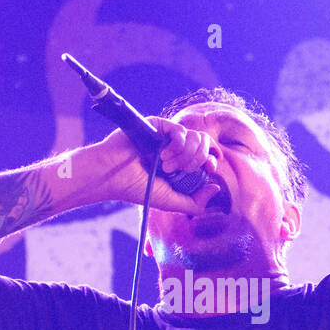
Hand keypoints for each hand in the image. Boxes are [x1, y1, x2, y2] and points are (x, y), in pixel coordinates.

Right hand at [90, 117, 219, 213]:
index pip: (207, 155)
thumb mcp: (171, 202)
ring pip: (195, 136)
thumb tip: (217, 188)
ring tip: (167, 166)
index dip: (212, 160)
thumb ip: (196, 203)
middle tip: (182, 171)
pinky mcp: (159, 125)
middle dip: (198, 159)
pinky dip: (177, 146)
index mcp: (182, 162)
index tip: (208, 169)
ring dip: (186, 155)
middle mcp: (177, 147)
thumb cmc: (138, 189)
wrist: (113, 176)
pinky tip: (163, 157)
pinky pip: (180, 130)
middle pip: (205, 143)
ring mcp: (168, 136)